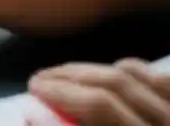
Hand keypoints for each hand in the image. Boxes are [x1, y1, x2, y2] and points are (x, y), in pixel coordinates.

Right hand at [29, 59, 169, 124]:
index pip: (98, 106)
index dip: (61, 93)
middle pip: (114, 85)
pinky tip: (108, 75)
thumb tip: (35, 114)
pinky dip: (129, 70)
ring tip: (67, 76)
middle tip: (41, 78)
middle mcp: (165, 122)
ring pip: (133, 75)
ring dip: (93, 71)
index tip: (34, 87)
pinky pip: (159, 77)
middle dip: (69, 77)